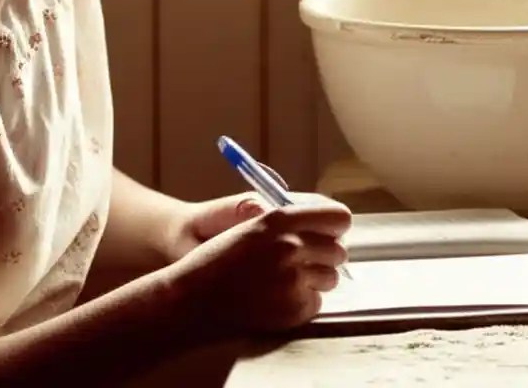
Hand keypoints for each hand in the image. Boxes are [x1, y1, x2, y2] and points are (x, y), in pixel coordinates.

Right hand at [159, 201, 352, 336]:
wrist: (188, 299)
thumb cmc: (218, 260)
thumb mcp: (253, 227)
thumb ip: (291, 222)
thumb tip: (335, 226)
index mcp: (280, 219)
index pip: (338, 218)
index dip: (335, 228)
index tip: (329, 234)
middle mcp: (291, 246)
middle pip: (339, 251)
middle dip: (325, 257)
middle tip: (303, 264)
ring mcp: (294, 278)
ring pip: (332, 278)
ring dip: (316, 281)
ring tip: (286, 283)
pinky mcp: (293, 308)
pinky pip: (317, 303)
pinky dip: (303, 303)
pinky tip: (277, 301)